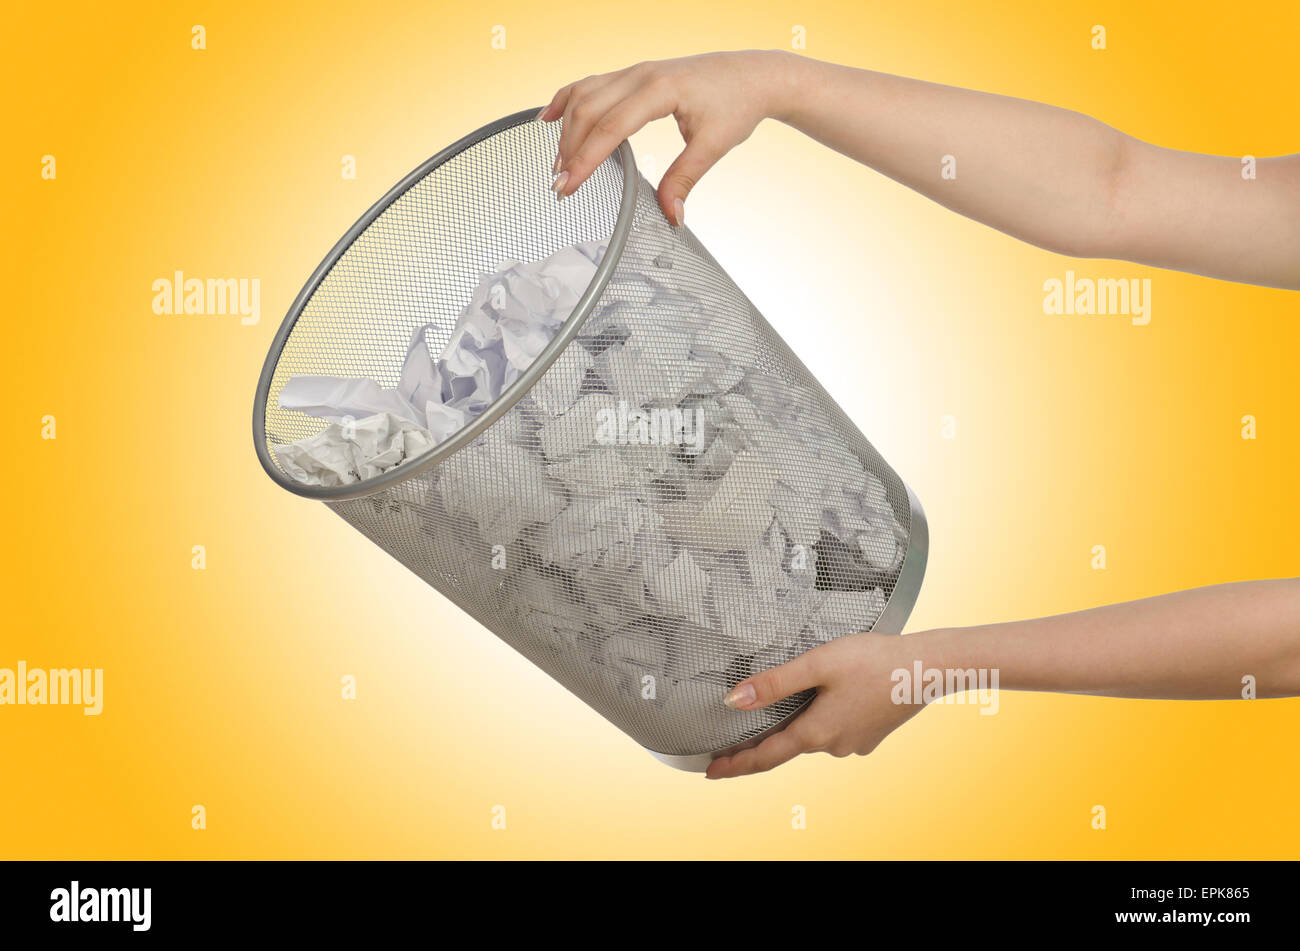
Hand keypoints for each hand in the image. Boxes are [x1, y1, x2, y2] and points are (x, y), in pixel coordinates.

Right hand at [538, 50, 798, 224]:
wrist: (753, 75)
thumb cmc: (737, 104)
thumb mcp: (714, 146)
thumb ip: (686, 179)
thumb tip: (671, 216)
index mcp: (659, 89)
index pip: (610, 127)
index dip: (585, 159)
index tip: (568, 186)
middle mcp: (641, 74)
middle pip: (588, 110)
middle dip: (569, 149)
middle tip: (558, 185)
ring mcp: (635, 71)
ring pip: (584, 95)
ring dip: (566, 129)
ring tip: (557, 163)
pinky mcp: (634, 74)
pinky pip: (591, 84)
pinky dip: (567, 100)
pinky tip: (549, 117)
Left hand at [706, 630, 930, 779]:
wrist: (927, 667)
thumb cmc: (873, 661)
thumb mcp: (816, 664)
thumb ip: (774, 683)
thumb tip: (734, 700)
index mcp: (815, 732)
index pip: (764, 757)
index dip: (735, 764)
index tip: (711, 771)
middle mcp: (833, 745)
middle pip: (786, 746)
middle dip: (760, 744)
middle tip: (731, 744)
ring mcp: (854, 742)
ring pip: (813, 735)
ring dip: (793, 728)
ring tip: (774, 714)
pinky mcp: (870, 733)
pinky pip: (835, 729)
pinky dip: (820, 720)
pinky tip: (822, 702)